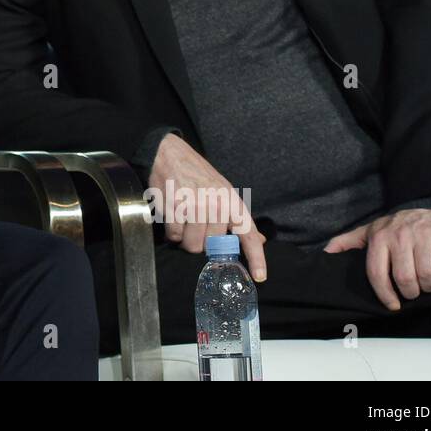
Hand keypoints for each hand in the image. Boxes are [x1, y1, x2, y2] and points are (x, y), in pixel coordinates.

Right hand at [148, 132, 266, 281]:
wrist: (170, 153)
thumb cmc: (198, 175)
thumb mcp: (224, 191)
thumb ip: (238, 218)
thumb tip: (261, 240)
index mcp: (232, 202)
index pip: (249, 234)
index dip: (256, 258)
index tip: (259, 277)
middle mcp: (217, 205)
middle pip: (212, 246)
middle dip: (202, 242)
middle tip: (196, 226)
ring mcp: (196, 207)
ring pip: (192, 245)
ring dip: (185, 239)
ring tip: (183, 221)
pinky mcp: (175, 208)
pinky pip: (174, 236)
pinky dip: (171, 232)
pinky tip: (172, 216)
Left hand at [324, 208, 430, 309]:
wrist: (429, 207)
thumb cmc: (396, 227)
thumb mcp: (369, 231)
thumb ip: (347, 242)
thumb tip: (325, 253)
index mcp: (378, 238)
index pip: (377, 273)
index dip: (385, 294)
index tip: (392, 305)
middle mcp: (399, 236)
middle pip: (404, 278)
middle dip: (410, 292)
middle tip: (412, 292)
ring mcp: (422, 236)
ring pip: (426, 274)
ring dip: (429, 286)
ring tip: (427, 283)